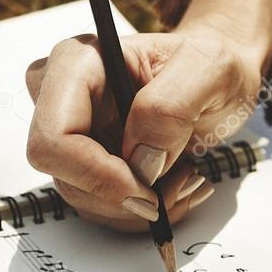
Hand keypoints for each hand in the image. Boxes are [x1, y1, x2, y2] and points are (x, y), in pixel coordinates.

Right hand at [25, 27, 262, 230]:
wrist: (218, 79)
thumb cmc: (211, 64)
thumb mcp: (211, 70)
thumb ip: (171, 107)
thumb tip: (140, 158)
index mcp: (79, 62)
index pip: (53, 139)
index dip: (96, 175)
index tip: (147, 189)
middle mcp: (63, 96)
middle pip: (64, 176)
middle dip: (125, 196)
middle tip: (181, 182)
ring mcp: (71, 132)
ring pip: (83, 198)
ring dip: (139, 205)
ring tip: (185, 176)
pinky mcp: (86, 160)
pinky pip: (101, 205)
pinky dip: (141, 208)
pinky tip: (174, 182)